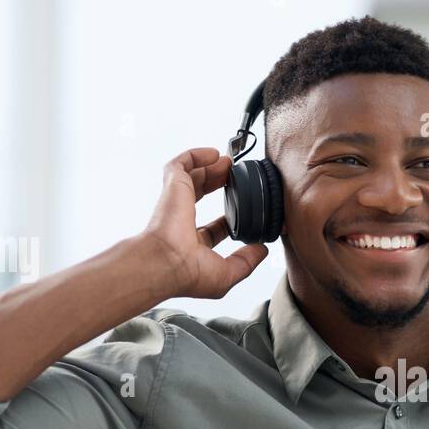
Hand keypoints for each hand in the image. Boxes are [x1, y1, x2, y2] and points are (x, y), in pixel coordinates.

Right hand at [142, 147, 269, 298]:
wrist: (166, 262)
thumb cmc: (188, 274)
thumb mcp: (227, 274)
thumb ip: (247, 261)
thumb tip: (262, 250)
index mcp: (193, 244)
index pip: (212, 229)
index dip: (228, 219)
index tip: (243, 211)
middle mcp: (182, 222)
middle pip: (201, 197)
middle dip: (218, 184)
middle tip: (234, 176)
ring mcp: (176, 203)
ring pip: (192, 177)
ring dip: (210, 167)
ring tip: (228, 161)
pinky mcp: (173, 186)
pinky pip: (181, 163)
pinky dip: (196, 155)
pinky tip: (213, 154)